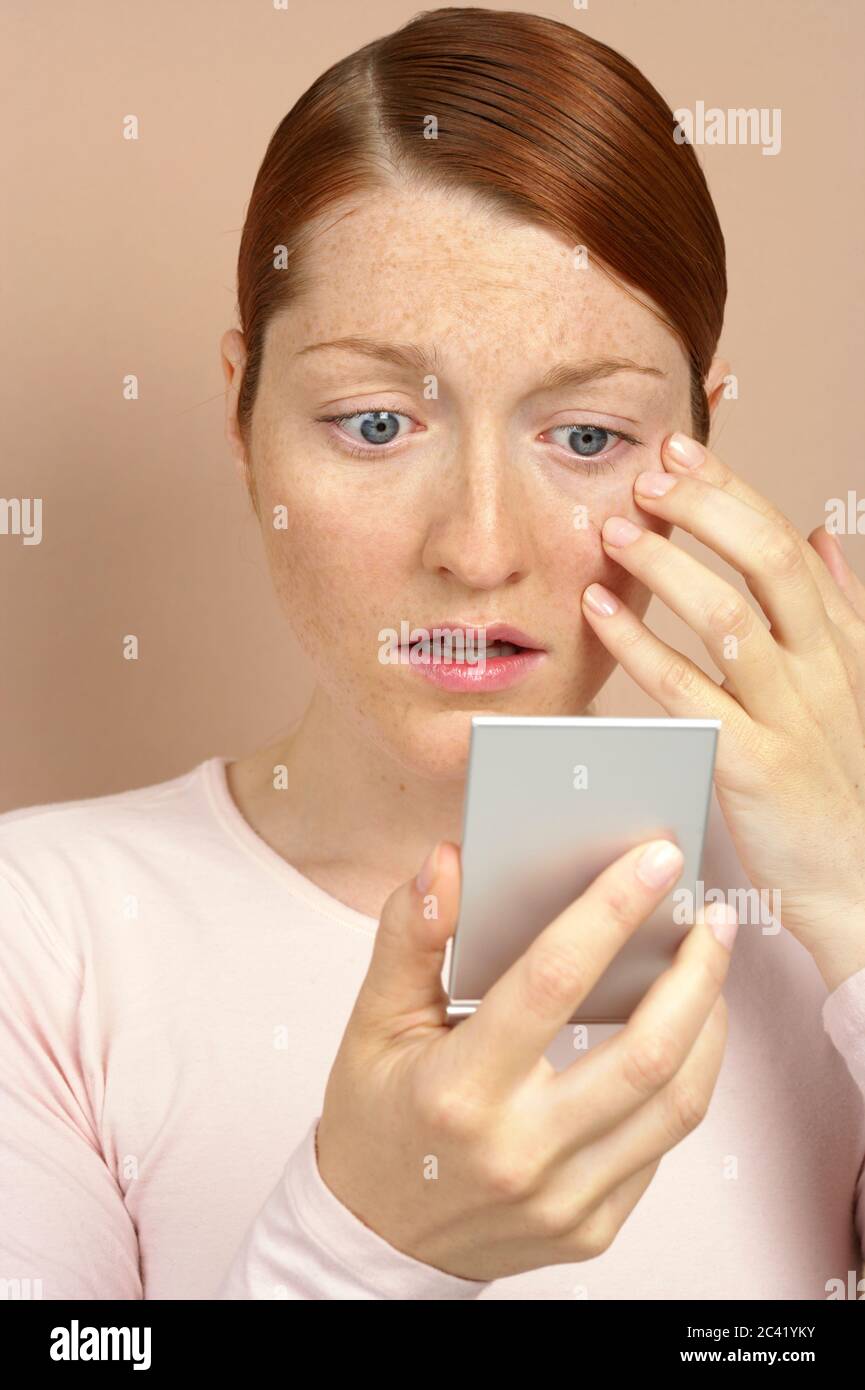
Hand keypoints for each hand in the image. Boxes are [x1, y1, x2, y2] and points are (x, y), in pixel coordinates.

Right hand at [315, 837, 734, 1281]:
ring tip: (710, 969)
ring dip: (708, 1024)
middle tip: (715, 916)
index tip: (655, 862)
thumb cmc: (378, 1116)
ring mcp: (563, 1199)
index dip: (612, 910)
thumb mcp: (374, 1020)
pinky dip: (683, 1080)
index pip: (553, 980)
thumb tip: (451, 862)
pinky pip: (661, 1145)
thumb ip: (412, 935)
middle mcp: (519, 1150)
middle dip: (697, 970)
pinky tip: (680, 1036)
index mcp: (460, 1088)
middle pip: (647, 1050)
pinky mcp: (592, 1228)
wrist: (377, 1236)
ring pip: (676, 1104)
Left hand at [581, 431, 864, 989]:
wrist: (858, 877)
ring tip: (617, 534)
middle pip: (766, 564)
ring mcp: (790, 714)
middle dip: (704, 510)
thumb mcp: (854, 684)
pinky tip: (602, 614)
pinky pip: (688, 691)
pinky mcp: (754, 763)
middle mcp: (821, 669)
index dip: (732, 493)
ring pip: (728, 618)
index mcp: (841, 643)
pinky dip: (641, 645)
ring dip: (668, 567)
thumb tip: (821, 535)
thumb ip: (838, 608)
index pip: (787, 545)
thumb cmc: (840, 780)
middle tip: (646, 478)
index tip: (681, 455)